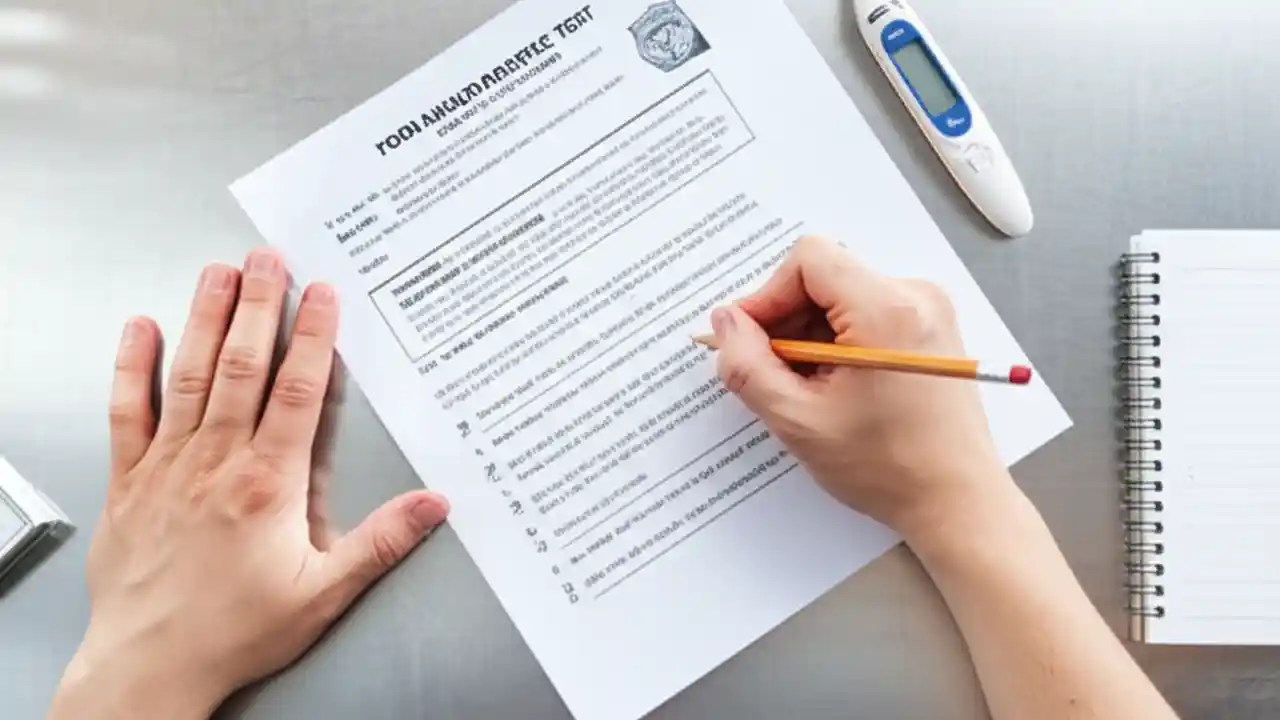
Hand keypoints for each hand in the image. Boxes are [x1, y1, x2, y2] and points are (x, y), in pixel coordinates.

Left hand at [51, 248, 449, 719]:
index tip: (323, 295)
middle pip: (242, 367)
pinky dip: (132, 367)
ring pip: (189, 376)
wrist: (150, 666)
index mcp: (268, 484)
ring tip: (220, 271)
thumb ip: (381, 542)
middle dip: (260, 306)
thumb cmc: (235, 632)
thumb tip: (434, 504)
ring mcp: (167, 467)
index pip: (296, 392)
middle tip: (271, 258)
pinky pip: (127, 412)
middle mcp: (216, 463)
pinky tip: (140, 327)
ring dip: (206, 319)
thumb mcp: (324, 593)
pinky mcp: (129, 481)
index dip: (312, 336)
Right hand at [710, 237, 1010, 543]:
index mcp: (887, 309)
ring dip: (810, 335)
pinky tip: (833, 386)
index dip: (768, 295)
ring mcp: (928, 310)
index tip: (749, 339)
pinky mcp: (931, 328)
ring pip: (842, 296)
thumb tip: (725, 321)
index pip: (808, 259)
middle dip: (787, 320)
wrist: (957, 501)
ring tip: (807, 388)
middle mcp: (915, 295)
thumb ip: (749, 366)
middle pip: (825, 276)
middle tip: (773, 373)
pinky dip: (837, 341)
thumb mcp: (799, 420)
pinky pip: (867, 313)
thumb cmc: (888, 467)